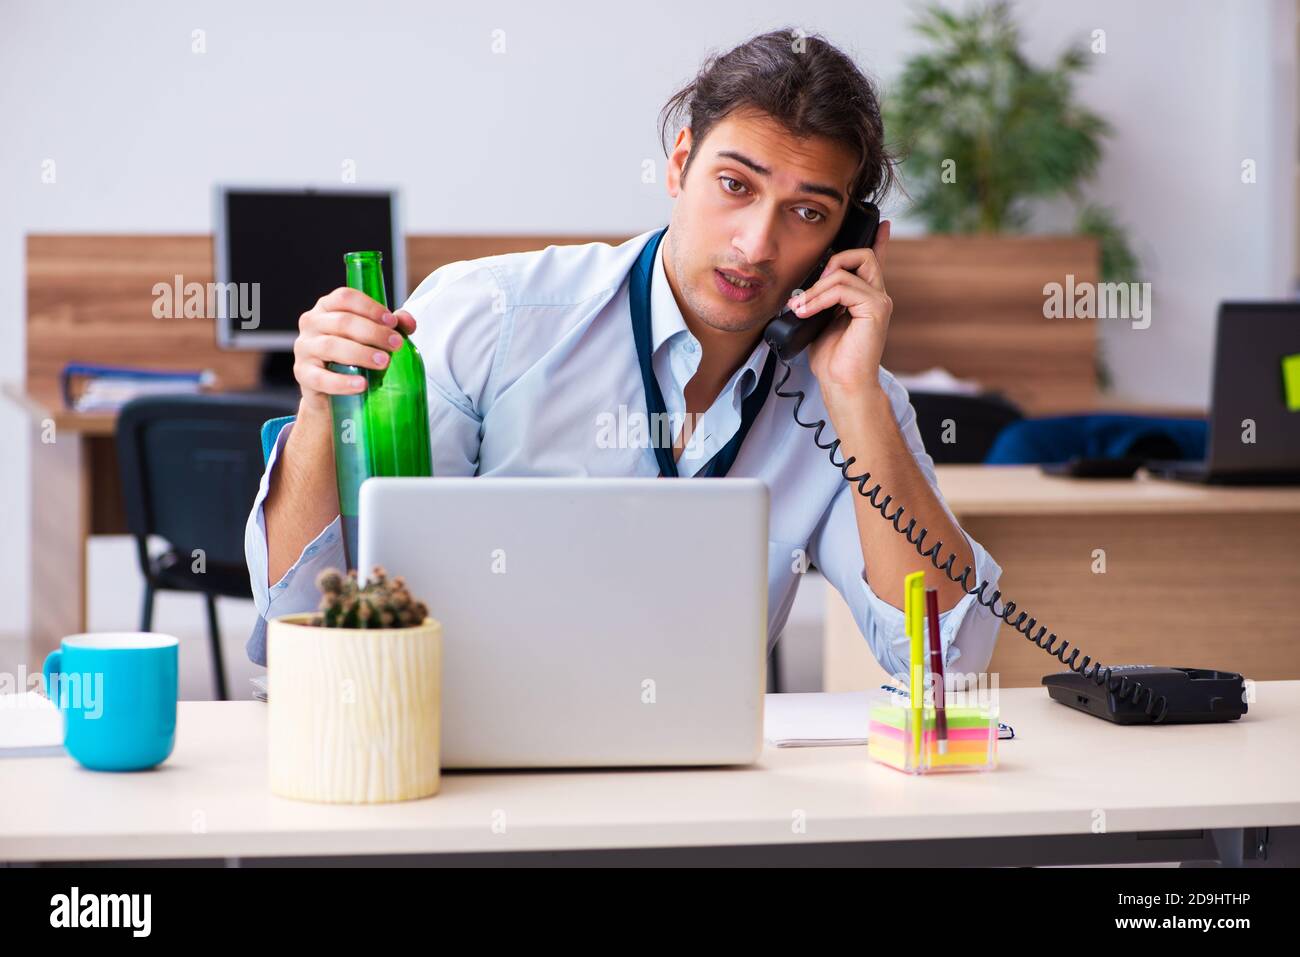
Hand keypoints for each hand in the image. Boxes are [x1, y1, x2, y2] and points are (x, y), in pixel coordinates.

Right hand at [293, 288, 416, 405]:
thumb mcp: (370, 337)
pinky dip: (342, 382)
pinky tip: (361, 385)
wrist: (330, 392)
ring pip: (331, 346)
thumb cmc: (351, 356)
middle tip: (396, 344)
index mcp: (327, 307)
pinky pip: (321, 378)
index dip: (370, 307)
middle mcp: (312, 323)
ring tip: (383, 362)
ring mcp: (304, 348)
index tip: (392, 321)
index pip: (345, 297)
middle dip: (373, 332)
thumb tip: (407, 322)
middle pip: (342, 322)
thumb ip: (390, 326)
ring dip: (360, 353)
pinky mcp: (302, 374)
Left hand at [785, 220, 892, 404]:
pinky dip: (820, 297)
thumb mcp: (820, 320)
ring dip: (816, 288)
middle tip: (810, 290)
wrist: (842, 383)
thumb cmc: (832, 358)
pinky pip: (843, 288)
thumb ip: (820, 299)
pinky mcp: (876, 308)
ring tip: (800, 307)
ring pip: (846, 271)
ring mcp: (879, 301)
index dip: (878, 240)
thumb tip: (803, 287)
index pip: (874, 261)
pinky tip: (807, 311)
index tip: (880, 223)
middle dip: (832, 263)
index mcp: (865, 297)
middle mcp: (877, 296)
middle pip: (862, 255)